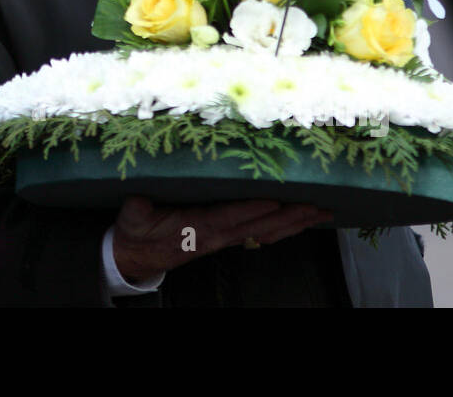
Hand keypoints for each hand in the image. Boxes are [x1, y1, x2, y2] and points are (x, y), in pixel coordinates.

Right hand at [111, 195, 332, 285]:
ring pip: (266, 232)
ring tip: (320, 212)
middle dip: (289, 216)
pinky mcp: (226, 239)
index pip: (230, 217)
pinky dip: (283, 228)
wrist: (137, 255)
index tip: (276, 200)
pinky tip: (299, 222)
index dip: (253, 210)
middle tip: (317, 205)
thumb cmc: (136, 231)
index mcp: (197, 228)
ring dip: (294, 223)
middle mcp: (217, 236)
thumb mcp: (132, 217)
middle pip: (259, 226)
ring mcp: (224, 240)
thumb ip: (138, 207)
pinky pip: (260, 234)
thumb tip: (139, 197)